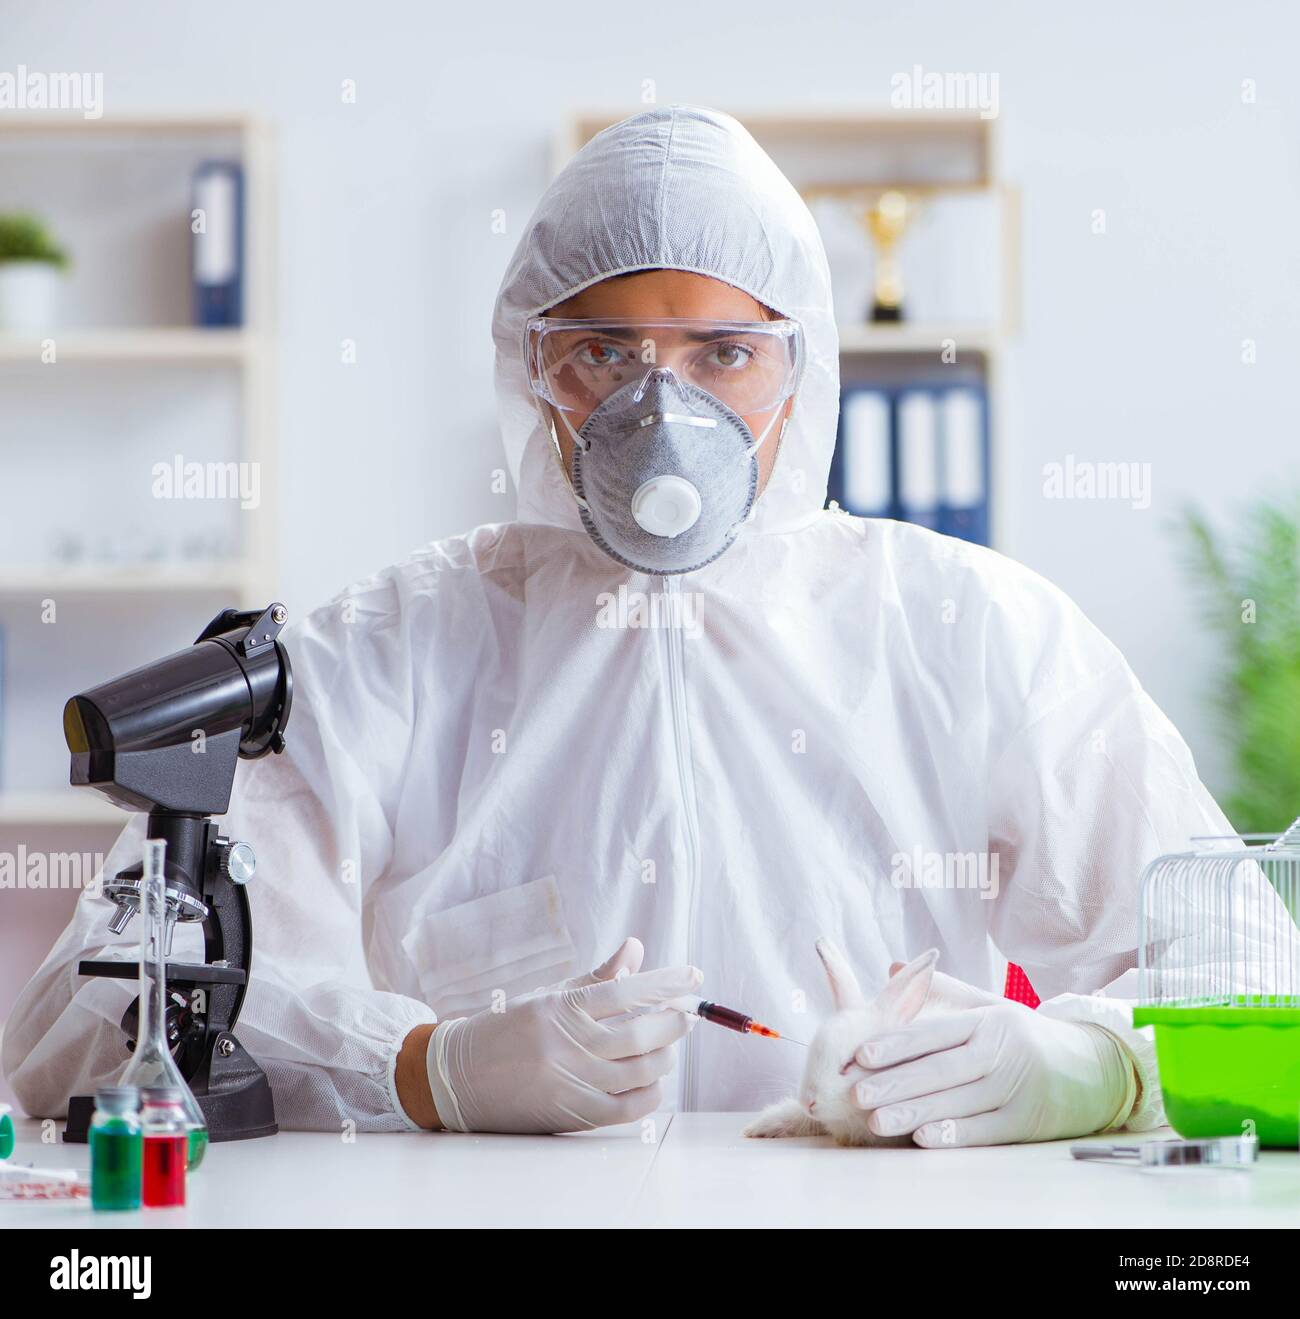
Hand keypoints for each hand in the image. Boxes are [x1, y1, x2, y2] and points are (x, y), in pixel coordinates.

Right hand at [425, 937, 700, 1133]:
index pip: (627, 990)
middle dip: (674, 1022)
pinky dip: (650, 1093)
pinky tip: (653, 1080)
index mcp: (562, 1008)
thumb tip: (636, 948)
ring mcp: (571, 1082)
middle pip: (641, 1034)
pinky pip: (628, 1108)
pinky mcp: (573, 1115)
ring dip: (665, 1056)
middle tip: (686, 1015)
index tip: (693, 976)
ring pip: (640, 1071)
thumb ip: (598, 977)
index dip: (665, 982)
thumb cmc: (509, 1029)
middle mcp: (568, 1045)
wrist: (460, 1077)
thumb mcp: (549, 995)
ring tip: (668, 1045)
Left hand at [849, 965, 1132, 1146]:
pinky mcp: (1027, 1121)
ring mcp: (1015, 1089)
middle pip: (941, 1069)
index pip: (935, 1033)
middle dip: (896, 1082)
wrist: (1094, 1067)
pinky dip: (954, 1134)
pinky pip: (985, 1129)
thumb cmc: (1025, 1036)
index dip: (897, 1045)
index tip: (861, 1055)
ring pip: (958, 1102)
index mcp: (987, 1021)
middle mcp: (1000, 1052)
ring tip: (876, 1120)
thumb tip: (893, 966)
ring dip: (915, 1112)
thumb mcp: (991, 1006)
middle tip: (856, 1093)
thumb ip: (942, 990)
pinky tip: (924, 1137)